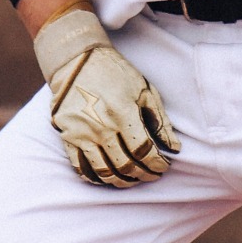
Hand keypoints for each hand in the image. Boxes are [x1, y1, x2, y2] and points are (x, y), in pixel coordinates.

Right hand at [32, 2, 181, 185]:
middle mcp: (101, 126)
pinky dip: (96, 178)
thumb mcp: (145, 90)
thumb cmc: (116, 73)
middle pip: (126, 165)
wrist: (77, 61)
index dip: (157, 164)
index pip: (144, 151)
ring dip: (122, 181)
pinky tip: (108, 177)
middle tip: (151, 175)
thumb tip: (174, 149)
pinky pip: (81, 168)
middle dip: (143, 175)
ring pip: (104, 171)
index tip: (164, 166)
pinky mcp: (67, 137)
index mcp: (123, 112)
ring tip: (133, 179)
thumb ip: (160, 121)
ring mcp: (81, 134)